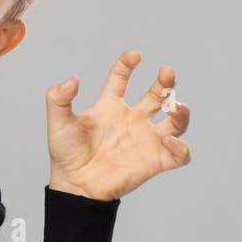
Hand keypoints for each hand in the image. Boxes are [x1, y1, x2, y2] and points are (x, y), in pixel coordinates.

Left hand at [45, 50, 192, 201]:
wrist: (75, 186)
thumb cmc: (66, 155)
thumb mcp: (59, 123)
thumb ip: (59, 99)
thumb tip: (71, 80)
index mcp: (110, 106)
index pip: (122, 78)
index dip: (128, 63)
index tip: (134, 55)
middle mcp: (132, 119)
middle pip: (157, 94)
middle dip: (166, 81)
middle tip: (167, 72)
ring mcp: (145, 139)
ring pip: (176, 121)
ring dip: (182, 111)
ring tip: (176, 107)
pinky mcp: (155, 161)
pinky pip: (179, 154)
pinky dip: (182, 148)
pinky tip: (170, 142)